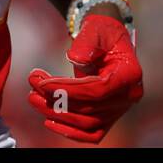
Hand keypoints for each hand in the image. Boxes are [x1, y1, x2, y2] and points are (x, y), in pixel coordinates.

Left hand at [28, 13, 142, 142]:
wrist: (106, 38)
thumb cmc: (101, 32)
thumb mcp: (94, 30)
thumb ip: (86, 44)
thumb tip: (76, 60)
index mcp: (130, 75)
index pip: (97, 90)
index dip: (68, 90)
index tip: (42, 83)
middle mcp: (129, 96)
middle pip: (90, 108)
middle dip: (58, 99)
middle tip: (33, 86)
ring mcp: (120, 109)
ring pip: (88, 122)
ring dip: (58, 113)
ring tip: (34, 98)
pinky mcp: (109, 116)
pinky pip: (92, 132)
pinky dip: (72, 132)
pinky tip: (50, 121)